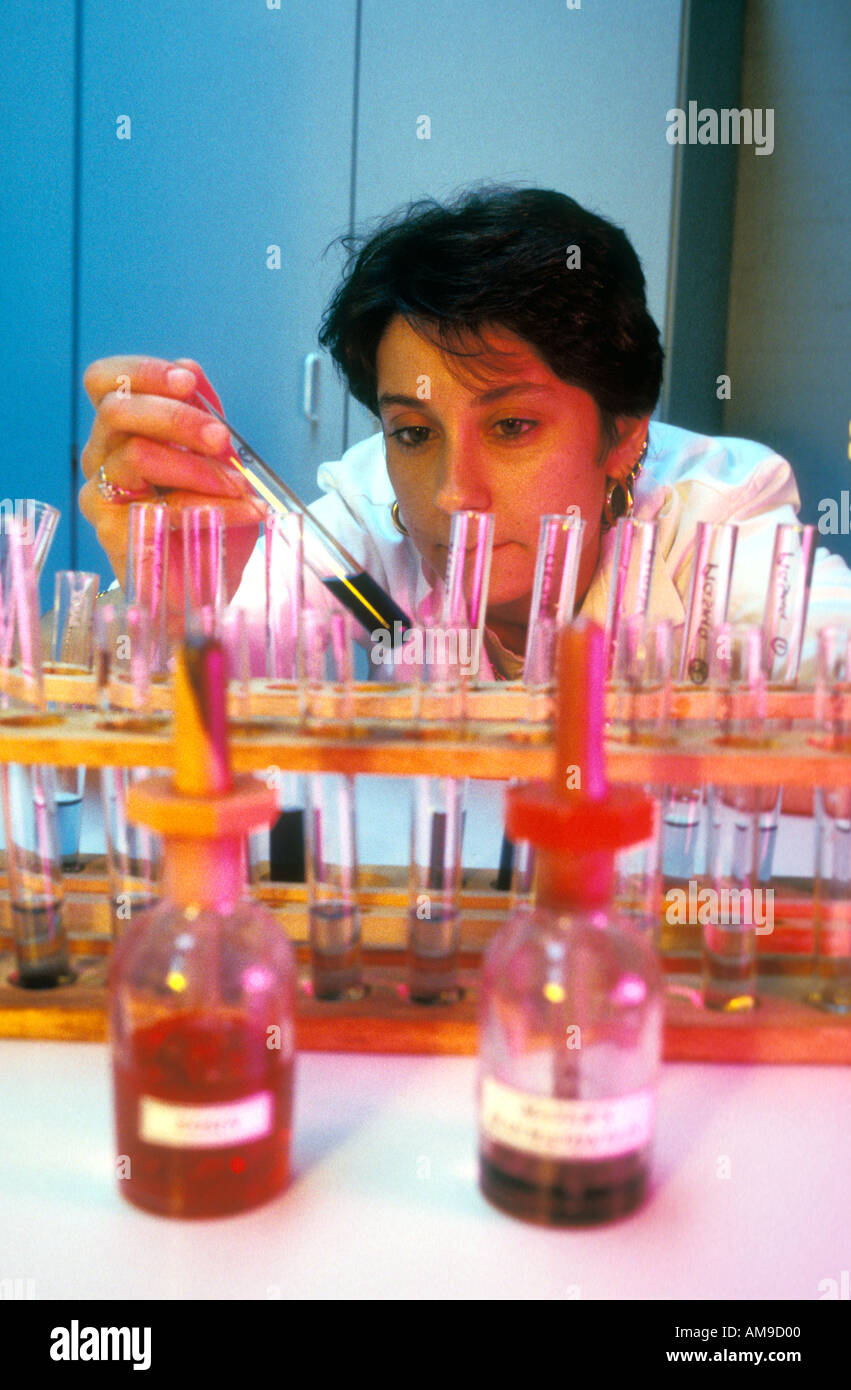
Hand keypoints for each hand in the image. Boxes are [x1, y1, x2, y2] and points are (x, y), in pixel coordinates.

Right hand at [79, 356, 265, 617]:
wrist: (204, 584)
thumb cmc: (207, 520)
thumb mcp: (216, 459)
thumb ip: (204, 414)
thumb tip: (190, 367)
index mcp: (120, 430)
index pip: (107, 381)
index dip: (143, 372)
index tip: (188, 382)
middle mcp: (101, 456)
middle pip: (118, 412)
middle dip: (178, 418)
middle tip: (223, 439)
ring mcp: (101, 494)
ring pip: (136, 455)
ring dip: (199, 468)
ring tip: (241, 485)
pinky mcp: (113, 533)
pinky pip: (160, 507)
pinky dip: (212, 508)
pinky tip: (246, 512)